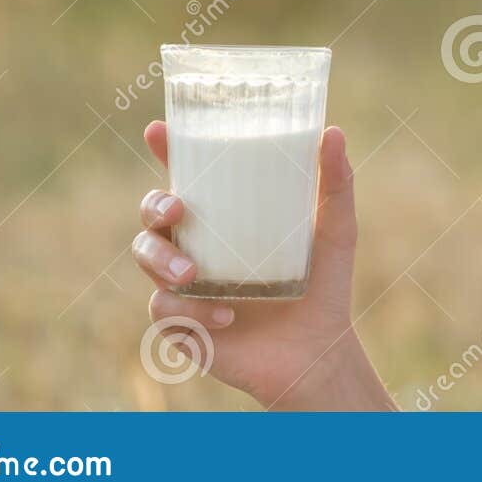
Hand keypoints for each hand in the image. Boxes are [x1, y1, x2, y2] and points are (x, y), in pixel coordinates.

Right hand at [131, 121, 394, 408]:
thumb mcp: (336, 229)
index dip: (167, 150)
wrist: (318, 352)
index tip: (157, 130)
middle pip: (152, 214)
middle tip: (177, 209)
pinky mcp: (181, 323)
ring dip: (160, 259)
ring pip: (145, 258)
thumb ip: (336, 183)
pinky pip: (166, 309)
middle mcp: (196, 244)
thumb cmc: (325, 285)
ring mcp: (184, 284)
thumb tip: (334, 131)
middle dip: (153, 205)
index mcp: (224, 216)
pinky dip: (193, 310)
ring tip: (192, 271)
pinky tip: (227, 317)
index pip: (188, 175)